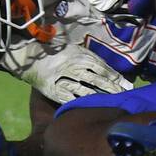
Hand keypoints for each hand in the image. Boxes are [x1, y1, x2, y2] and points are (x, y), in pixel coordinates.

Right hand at [19, 50, 133, 103]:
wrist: (29, 55)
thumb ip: (88, 57)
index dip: (114, 76)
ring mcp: (63, 78)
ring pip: (85, 90)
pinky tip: (90, 108)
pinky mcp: (53, 90)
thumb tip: (107, 68)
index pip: (102, 67)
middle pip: (97, 80)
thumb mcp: (74, 48)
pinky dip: (80, 103)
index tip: (126, 84)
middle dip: (112, 89)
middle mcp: (73, 66)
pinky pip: (69, 98)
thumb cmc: (55, 50)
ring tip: (111, 103)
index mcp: (79, 55)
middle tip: (124, 96)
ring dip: (100, 98)